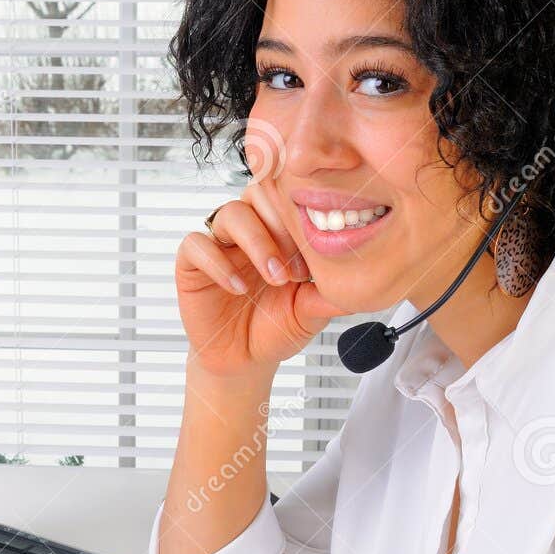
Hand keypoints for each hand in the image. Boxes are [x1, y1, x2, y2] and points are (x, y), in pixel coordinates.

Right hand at [175, 178, 346, 377]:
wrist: (245, 359)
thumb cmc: (276, 328)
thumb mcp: (311, 310)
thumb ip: (329, 291)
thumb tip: (362, 279)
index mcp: (278, 230)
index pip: (287, 195)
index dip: (303, 213)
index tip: (319, 251)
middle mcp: (248, 230)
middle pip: (258, 194)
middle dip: (282, 225)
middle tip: (298, 267)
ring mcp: (219, 244)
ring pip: (230, 214)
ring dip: (257, 242)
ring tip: (275, 277)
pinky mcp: (191, 264)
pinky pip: (196, 245)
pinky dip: (219, 263)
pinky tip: (239, 287)